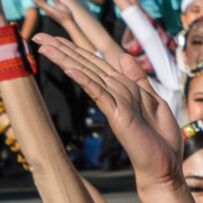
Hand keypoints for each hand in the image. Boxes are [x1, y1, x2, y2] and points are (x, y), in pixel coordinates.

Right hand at [34, 35, 182, 188]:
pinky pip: (99, 94)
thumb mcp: (154, 102)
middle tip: (37, 35)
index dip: (74, 49)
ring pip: (87, 74)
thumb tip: (124, 57)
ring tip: (43, 45)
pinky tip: (70, 70)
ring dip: (65, 59)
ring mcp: (114, 104)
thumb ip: (139, 79)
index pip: (94, 63)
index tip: (54, 37)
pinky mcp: (117, 115)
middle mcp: (115, 93)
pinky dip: (85, 81)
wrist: (165, 167)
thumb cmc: (161, 140)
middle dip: (62, 49)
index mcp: (123, 88)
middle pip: (84, 65)